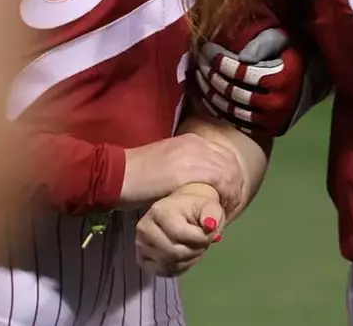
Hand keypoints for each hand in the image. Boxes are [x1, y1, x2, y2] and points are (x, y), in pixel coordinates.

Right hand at [120, 134, 242, 209]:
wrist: (116, 174)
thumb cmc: (137, 176)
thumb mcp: (168, 166)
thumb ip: (187, 171)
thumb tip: (202, 188)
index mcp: (191, 140)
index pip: (224, 156)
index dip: (232, 176)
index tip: (230, 196)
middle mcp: (196, 144)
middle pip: (231, 163)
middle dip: (236, 186)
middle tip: (232, 207)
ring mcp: (194, 155)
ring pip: (229, 173)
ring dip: (233, 193)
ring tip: (227, 211)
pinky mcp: (189, 171)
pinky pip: (220, 181)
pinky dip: (226, 196)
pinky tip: (221, 210)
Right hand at [135, 183, 224, 277]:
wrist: (183, 210)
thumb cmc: (196, 208)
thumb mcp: (209, 206)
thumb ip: (212, 214)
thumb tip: (210, 225)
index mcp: (159, 211)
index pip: (181, 235)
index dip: (201, 238)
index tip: (209, 233)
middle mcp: (145, 228)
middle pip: (174, 253)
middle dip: (195, 251)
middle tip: (203, 243)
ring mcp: (141, 245)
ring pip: (170, 264)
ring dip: (189, 260)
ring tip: (195, 247)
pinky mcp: (142, 259)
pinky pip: (164, 272)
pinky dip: (179, 268)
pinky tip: (186, 256)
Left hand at [193, 27, 324, 137]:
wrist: (312, 84)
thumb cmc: (293, 56)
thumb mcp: (282, 41)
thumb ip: (261, 43)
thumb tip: (239, 55)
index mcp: (281, 80)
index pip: (241, 72)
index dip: (220, 61)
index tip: (206, 50)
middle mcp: (276, 103)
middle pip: (234, 92)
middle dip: (212, 75)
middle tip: (199, 62)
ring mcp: (271, 120)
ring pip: (232, 109)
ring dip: (212, 93)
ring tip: (199, 77)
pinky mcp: (267, 130)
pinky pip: (237, 122)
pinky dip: (219, 110)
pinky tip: (207, 97)